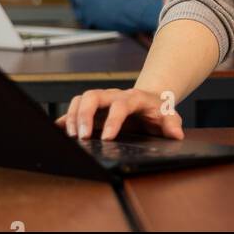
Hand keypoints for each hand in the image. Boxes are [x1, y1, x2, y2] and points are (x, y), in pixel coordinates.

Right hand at [55, 88, 184, 139]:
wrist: (150, 101)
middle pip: (93, 96)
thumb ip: (172, 124)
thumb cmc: (158, 110)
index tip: (107, 138)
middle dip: (84, 115)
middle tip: (81, 136)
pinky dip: (64, 118)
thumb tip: (176, 134)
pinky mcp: (92, 109)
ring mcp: (101, 101)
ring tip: (70, 136)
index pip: (120, 106)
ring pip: (80, 100)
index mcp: (133, 98)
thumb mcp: (169, 115)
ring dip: (72, 117)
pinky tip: (57, 130)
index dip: (113, 121)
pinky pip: (74, 108)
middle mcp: (113, 96)